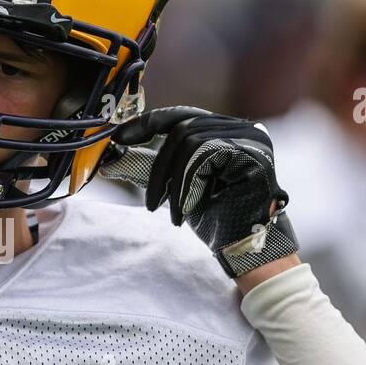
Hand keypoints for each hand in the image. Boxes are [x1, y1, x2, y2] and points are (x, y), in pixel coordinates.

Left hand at [111, 105, 297, 277]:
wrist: (245, 250)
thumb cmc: (217, 220)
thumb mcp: (175, 187)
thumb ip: (150, 168)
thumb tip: (111, 159)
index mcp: (225, 132)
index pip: (182, 114)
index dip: (147, 123)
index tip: (118, 138)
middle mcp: (242, 128)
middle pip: (182, 126)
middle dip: (159, 166)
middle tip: (152, 202)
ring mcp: (252, 138)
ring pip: (189, 140)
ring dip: (173, 181)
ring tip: (174, 212)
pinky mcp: (254, 153)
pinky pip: (204, 153)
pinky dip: (187, 184)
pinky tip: (188, 209)